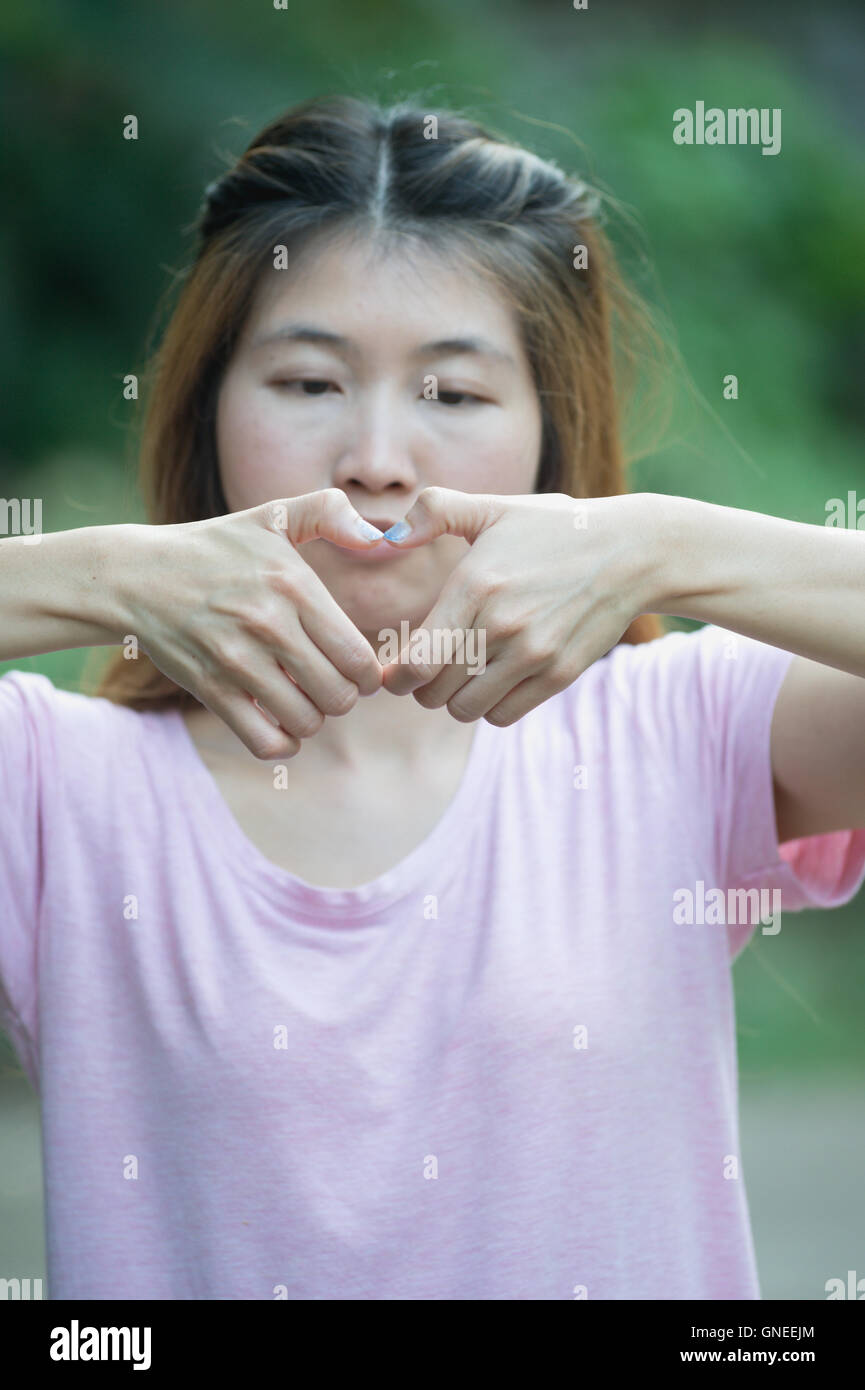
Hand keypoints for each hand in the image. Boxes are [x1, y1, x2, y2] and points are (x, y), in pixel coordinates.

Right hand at [116, 490, 385, 757]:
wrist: (136, 576)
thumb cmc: (214, 549)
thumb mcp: (271, 517)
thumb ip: (330, 513)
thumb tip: (379, 537)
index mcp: (293, 586)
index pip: (357, 658)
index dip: (368, 675)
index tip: (358, 671)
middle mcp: (268, 625)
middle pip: (338, 696)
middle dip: (343, 698)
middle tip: (330, 685)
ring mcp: (236, 661)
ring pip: (305, 721)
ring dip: (311, 718)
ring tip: (302, 700)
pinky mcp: (210, 689)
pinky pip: (264, 741)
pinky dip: (282, 743)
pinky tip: (281, 726)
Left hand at [380, 487, 651, 724]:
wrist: (630, 552)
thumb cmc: (554, 529)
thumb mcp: (493, 508)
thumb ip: (434, 512)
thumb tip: (387, 537)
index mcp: (475, 586)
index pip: (417, 663)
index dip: (396, 676)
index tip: (395, 670)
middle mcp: (502, 626)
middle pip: (434, 693)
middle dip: (421, 687)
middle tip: (427, 671)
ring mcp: (533, 654)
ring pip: (465, 710)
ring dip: (454, 699)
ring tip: (460, 677)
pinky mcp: (558, 675)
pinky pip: (503, 716)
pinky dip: (490, 707)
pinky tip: (494, 682)